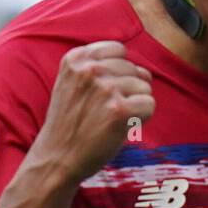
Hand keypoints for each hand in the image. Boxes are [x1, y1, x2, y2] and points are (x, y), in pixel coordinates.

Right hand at [32, 41, 154, 185]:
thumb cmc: (70, 124)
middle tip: (103, 111)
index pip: (118, 50)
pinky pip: (149, 104)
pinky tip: (122, 127)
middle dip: (126, 90)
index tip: (102, 92)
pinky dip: (142, 118)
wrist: (57, 158)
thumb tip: (146, 73)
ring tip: (110, 119)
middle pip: (133, 69)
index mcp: (76, 58)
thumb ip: (104, 70)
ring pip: (144, 87)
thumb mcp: (73, 84)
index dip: (118, 72)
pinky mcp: (119, 110)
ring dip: (134, 105)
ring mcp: (105, 88)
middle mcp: (90, 69)